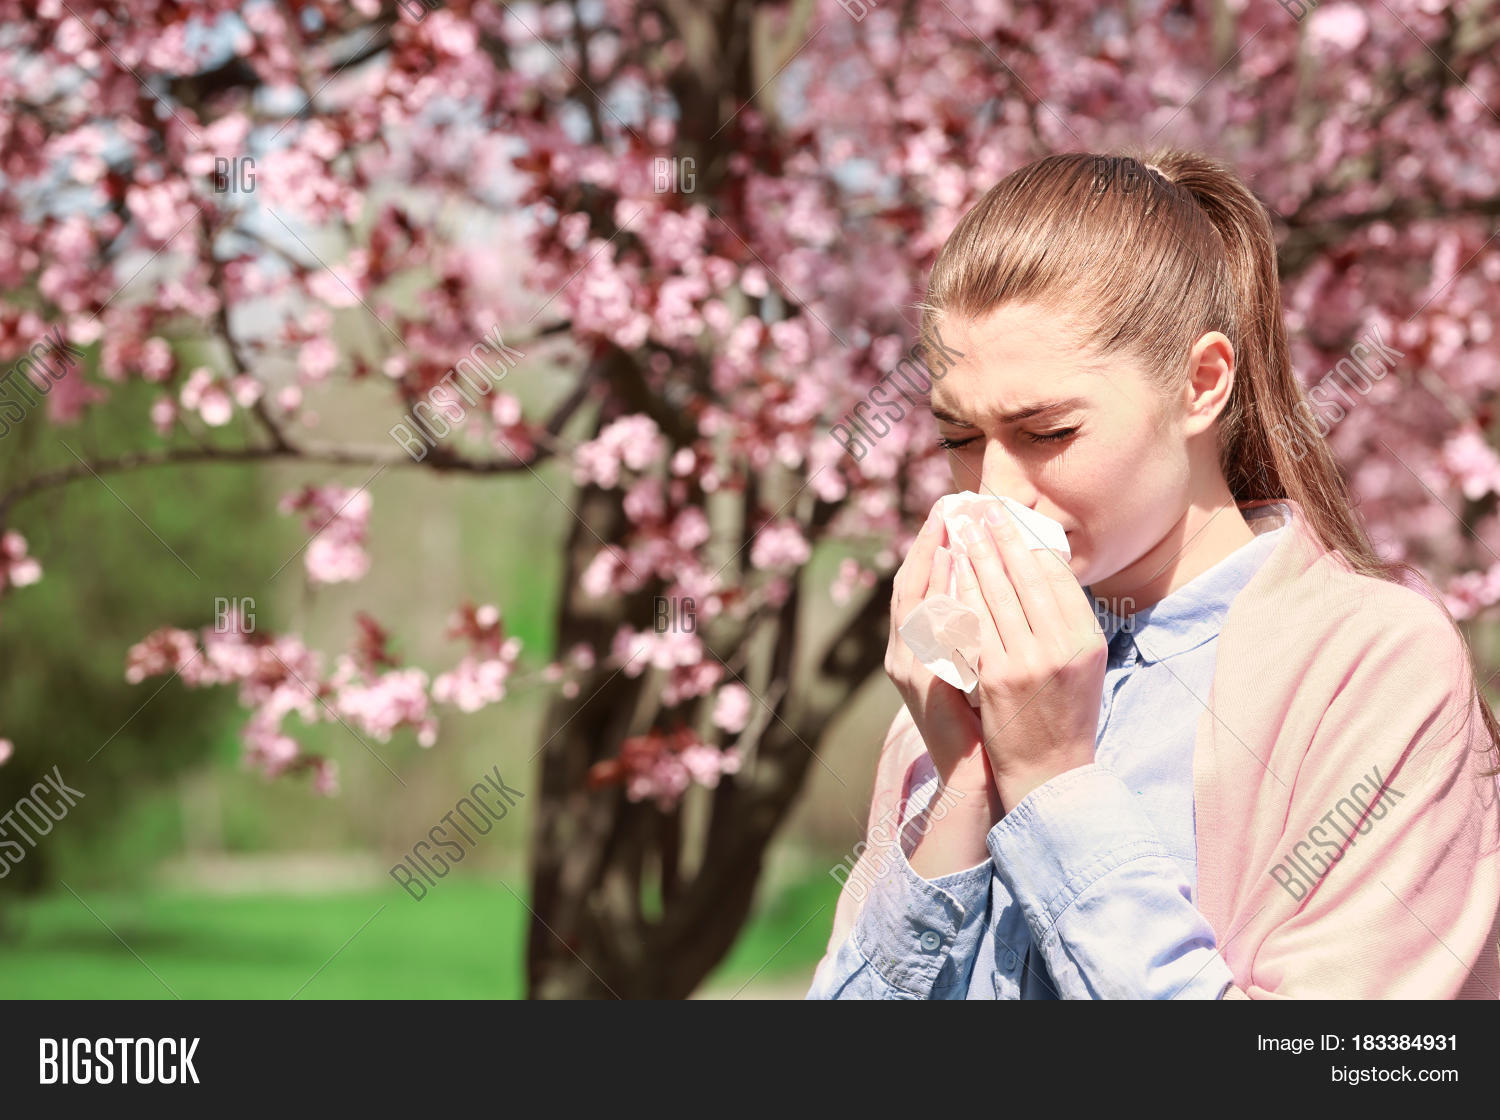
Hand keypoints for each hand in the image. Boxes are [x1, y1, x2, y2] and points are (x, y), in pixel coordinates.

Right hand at [884, 503, 990, 791]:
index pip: (918, 584)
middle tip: (946, 506)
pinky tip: (959, 581)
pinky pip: (932, 635)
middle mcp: (903, 654)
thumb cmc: (981, 719)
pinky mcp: (926, 687)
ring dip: (932, 566)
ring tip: (949, 530)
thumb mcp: (974, 664)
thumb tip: (992, 582)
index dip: (928, 545)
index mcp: (914, 647)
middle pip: (909, 586)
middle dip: (926, 543)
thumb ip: (972, 627)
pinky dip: (943, 603)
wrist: (972, 774)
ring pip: (916, 605)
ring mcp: (911, 671)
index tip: (948, 509)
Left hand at [952, 503, 1106, 811]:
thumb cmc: (1064, 712)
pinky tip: (948, 572)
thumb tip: (1041, 565)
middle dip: (1000, 538)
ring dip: (975, 556)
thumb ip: (1065, 619)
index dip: (1030, 541)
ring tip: (962, 528)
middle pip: (1025, 577)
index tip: (1010, 518)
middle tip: (981, 508)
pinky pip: (973, 624)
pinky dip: (960, 593)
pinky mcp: (995, 678)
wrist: (1050, 772)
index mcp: (1086, 639)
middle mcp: (1062, 647)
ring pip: (995, 595)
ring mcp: (1028, 662)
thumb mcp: (1080, 663)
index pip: (1056, 577)